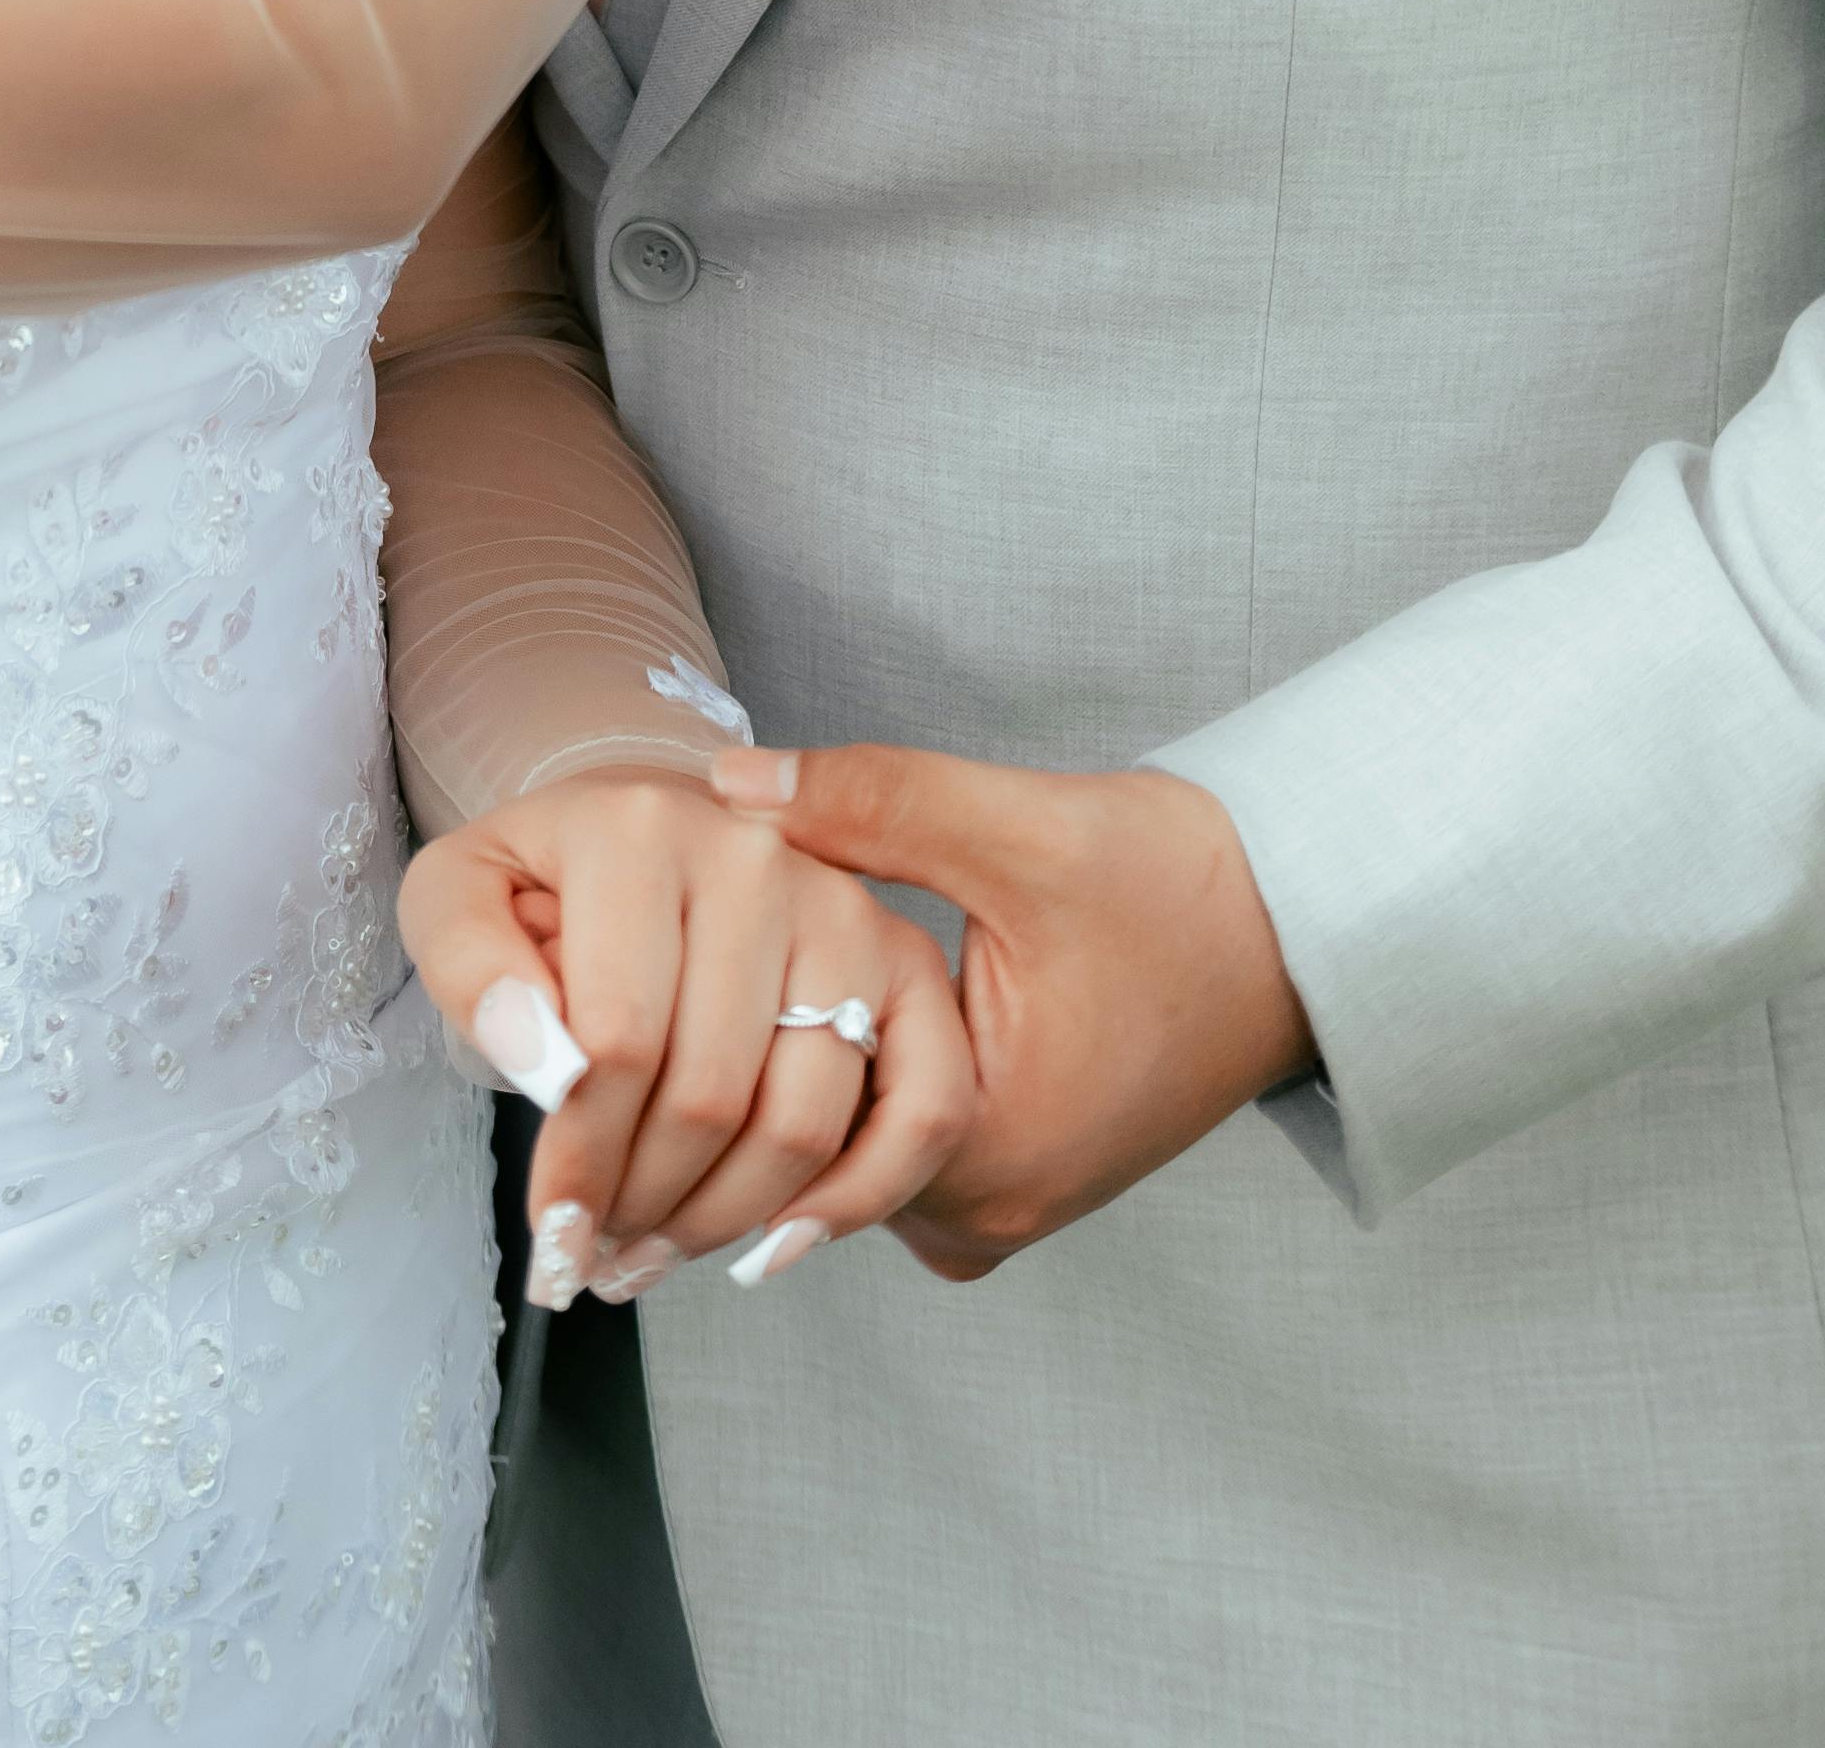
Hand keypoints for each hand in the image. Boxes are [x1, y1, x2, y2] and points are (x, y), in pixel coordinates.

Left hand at [400, 764, 975, 1306]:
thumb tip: (550, 1068)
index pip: (617, 1043)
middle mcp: (756, 855)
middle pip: (709, 1097)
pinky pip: (922, 1111)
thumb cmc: (550, 886)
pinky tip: (777, 1246)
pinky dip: (858, 1202)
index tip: (552, 1234)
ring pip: (803, 1122)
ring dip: (724, 1223)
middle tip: (600, 1254)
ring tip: (658, 1252)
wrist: (646, 837)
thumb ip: (473, 968)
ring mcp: (846, 907)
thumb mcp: (460, 898)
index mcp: (637, 829)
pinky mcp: (908, 962)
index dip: (580, 1164)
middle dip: (644, 1207)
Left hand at [705, 741, 1314, 1276]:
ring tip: (782, 980)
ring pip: (861, 1161)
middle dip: (770, 1066)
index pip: (801, 1131)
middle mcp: (1001, 1204)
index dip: (740, 1039)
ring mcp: (1019, 1201)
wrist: (1297, 925)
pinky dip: (873, 1095)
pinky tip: (852, 1011)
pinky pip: (910, 1160)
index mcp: (989, 1148)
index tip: (692, 976)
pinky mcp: (1031, 1171)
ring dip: (821, 1078)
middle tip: (723, 971)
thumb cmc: (1177, 884)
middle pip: (820, 1160)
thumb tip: (731, 783)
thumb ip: (870, 803)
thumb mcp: (1016, 827)